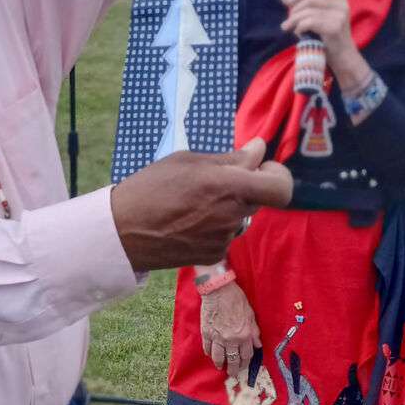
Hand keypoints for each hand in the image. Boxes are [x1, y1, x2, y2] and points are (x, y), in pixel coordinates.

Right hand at [110, 141, 291, 272]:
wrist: (124, 231)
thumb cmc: (152, 187)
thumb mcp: (188, 161)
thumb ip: (229, 158)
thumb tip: (259, 150)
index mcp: (228, 186)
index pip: (281, 188)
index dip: (277, 175)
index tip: (261, 167)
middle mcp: (233, 215)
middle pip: (259, 199)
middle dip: (246, 187)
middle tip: (215, 180)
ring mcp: (225, 238)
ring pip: (241, 217)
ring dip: (229, 207)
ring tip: (195, 202)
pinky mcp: (215, 255)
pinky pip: (227, 234)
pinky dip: (216, 225)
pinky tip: (189, 220)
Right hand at [200, 282, 258, 377]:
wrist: (218, 291)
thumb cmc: (236, 299)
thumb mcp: (250, 315)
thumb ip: (254, 331)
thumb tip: (258, 345)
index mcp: (244, 335)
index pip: (246, 355)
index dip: (245, 363)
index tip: (243, 367)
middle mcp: (231, 339)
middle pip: (233, 360)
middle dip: (233, 369)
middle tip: (232, 373)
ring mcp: (218, 338)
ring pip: (219, 357)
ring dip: (220, 364)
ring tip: (221, 367)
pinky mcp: (206, 333)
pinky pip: (208, 348)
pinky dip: (209, 353)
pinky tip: (210, 355)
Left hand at [281, 0, 356, 65]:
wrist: (341, 56)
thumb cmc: (326, 36)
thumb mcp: (313, 17)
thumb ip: (300, 5)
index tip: (289, 2)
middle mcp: (341, 3)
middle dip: (295, 9)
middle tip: (287, 21)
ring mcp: (340, 14)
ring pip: (309, 10)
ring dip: (294, 19)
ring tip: (288, 27)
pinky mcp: (335, 26)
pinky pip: (310, 22)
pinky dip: (300, 26)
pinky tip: (298, 33)